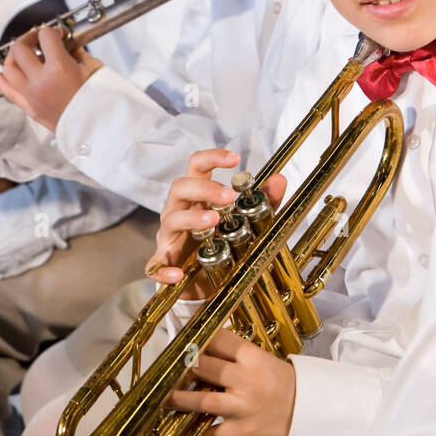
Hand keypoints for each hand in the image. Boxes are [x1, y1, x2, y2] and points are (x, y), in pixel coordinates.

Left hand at [0, 25, 102, 130]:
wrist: (100, 127)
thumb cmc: (101, 100)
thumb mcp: (93, 68)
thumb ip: (75, 52)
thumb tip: (66, 44)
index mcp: (59, 68)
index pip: (46, 37)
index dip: (52, 30)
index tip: (58, 33)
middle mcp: (41, 81)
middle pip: (20, 49)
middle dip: (29, 37)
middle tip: (38, 38)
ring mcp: (32, 96)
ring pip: (8, 68)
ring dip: (14, 56)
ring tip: (23, 52)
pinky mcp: (30, 108)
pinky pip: (8, 92)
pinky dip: (0, 80)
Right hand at [146, 149, 285, 297]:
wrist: (208, 278)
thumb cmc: (221, 239)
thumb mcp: (245, 219)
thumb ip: (263, 201)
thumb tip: (280, 180)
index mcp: (198, 196)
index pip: (197, 166)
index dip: (212, 157)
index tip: (234, 158)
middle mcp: (179, 210)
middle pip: (180, 187)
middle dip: (204, 188)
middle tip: (229, 196)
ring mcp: (170, 235)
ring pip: (171, 219)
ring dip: (191, 219)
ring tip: (213, 222)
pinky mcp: (165, 262)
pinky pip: (155, 265)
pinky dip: (164, 269)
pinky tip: (178, 274)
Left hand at [170, 329, 296, 435]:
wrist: (310, 413)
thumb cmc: (285, 384)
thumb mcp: (264, 361)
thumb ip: (236, 356)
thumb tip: (201, 349)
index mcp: (253, 358)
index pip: (219, 339)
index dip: (197, 336)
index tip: (182, 335)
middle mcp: (246, 380)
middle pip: (206, 367)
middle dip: (182, 366)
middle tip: (164, 367)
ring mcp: (243, 407)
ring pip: (203, 401)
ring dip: (179, 399)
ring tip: (162, 398)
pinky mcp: (243, 431)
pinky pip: (214, 435)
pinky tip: (180, 434)